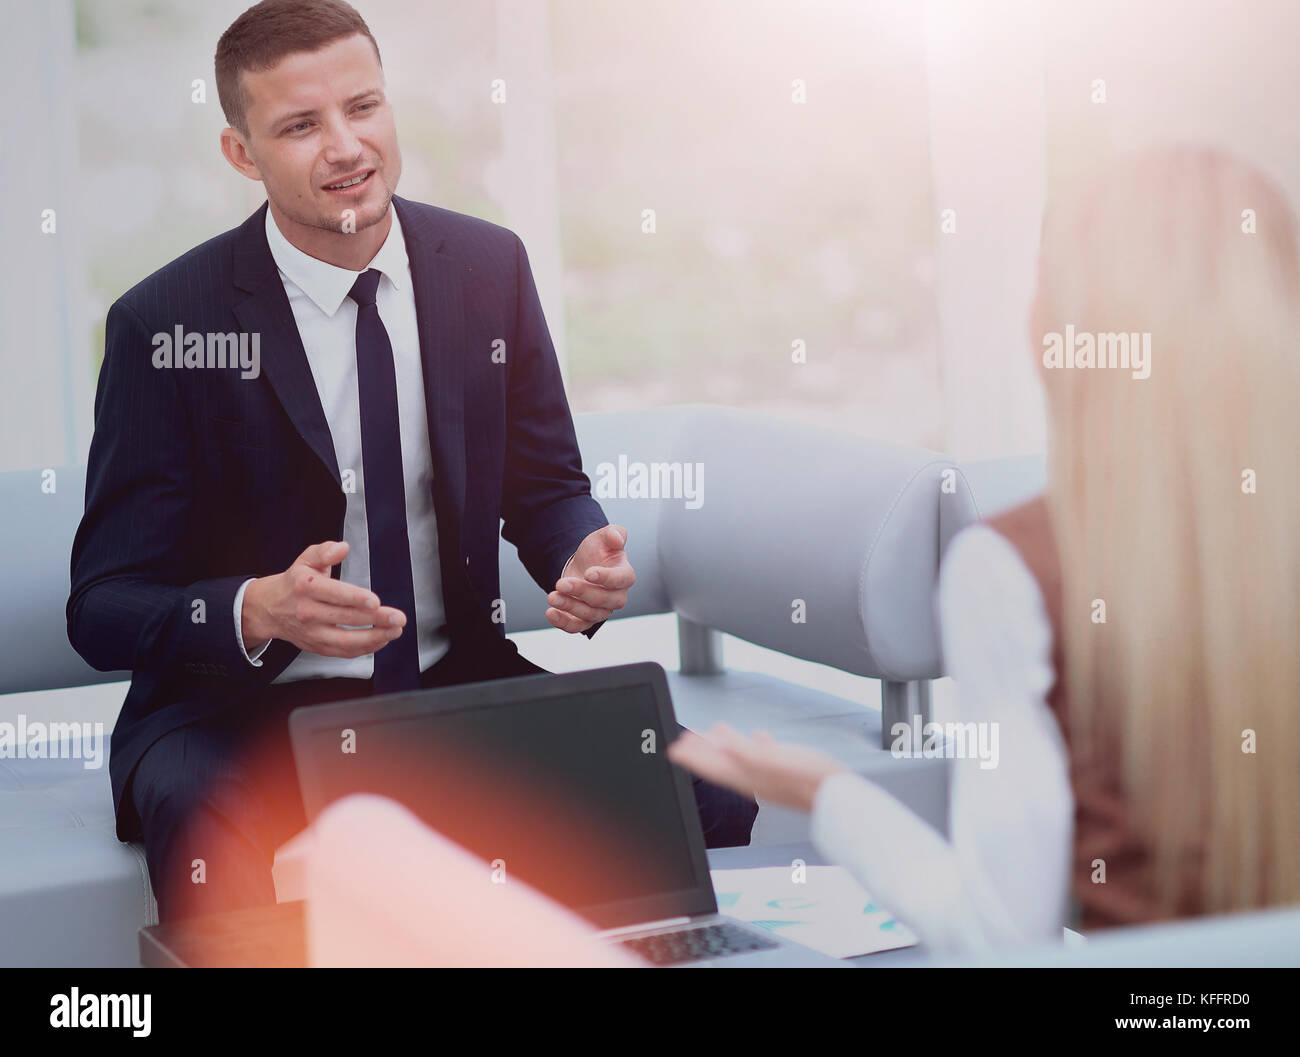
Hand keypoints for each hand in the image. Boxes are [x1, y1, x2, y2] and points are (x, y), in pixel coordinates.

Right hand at [241, 540, 408, 657]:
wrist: (270, 609)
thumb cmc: (295, 583)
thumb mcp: (306, 560)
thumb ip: (325, 551)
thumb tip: (342, 547)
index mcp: (306, 587)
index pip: (334, 594)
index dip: (355, 598)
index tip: (375, 601)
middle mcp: (308, 611)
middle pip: (346, 618)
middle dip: (376, 619)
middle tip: (398, 618)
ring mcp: (312, 632)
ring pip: (346, 640)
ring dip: (374, 638)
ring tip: (394, 631)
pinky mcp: (317, 646)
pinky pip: (343, 652)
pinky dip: (365, 649)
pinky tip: (381, 640)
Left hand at [545, 524, 634, 632]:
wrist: (582, 565)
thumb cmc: (597, 552)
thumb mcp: (603, 537)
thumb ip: (614, 533)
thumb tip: (617, 537)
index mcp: (624, 575)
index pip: (621, 580)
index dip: (606, 578)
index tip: (588, 573)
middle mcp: (616, 597)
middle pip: (603, 600)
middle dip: (581, 592)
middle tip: (561, 583)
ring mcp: (601, 610)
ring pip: (589, 615)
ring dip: (569, 607)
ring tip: (552, 597)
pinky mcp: (585, 620)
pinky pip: (577, 627)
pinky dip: (563, 623)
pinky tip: (551, 613)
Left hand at [666, 723, 848, 813]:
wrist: (841, 797)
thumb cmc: (812, 780)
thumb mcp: (776, 762)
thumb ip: (746, 751)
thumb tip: (719, 740)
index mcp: (750, 777)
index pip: (714, 766)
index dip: (694, 757)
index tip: (675, 748)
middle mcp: (757, 780)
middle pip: (722, 764)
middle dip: (702, 753)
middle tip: (684, 741)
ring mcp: (772, 777)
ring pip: (740, 761)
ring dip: (724, 748)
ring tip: (712, 736)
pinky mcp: (788, 771)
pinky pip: (765, 757)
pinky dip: (756, 746)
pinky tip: (759, 737)